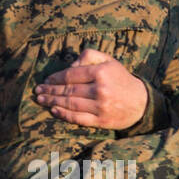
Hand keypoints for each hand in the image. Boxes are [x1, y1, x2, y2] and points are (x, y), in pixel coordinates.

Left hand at [33, 48, 148, 129]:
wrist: (141, 103)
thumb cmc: (120, 79)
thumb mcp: (109, 61)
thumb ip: (88, 57)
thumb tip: (69, 67)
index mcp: (101, 72)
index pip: (71, 75)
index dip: (55, 78)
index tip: (46, 80)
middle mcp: (100, 90)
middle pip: (68, 90)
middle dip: (50, 91)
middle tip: (38, 92)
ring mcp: (101, 107)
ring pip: (71, 105)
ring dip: (53, 102)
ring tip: (41, 100)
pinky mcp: (101, 121)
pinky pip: (78, 118)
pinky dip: (64, 115)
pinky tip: (54, 111)